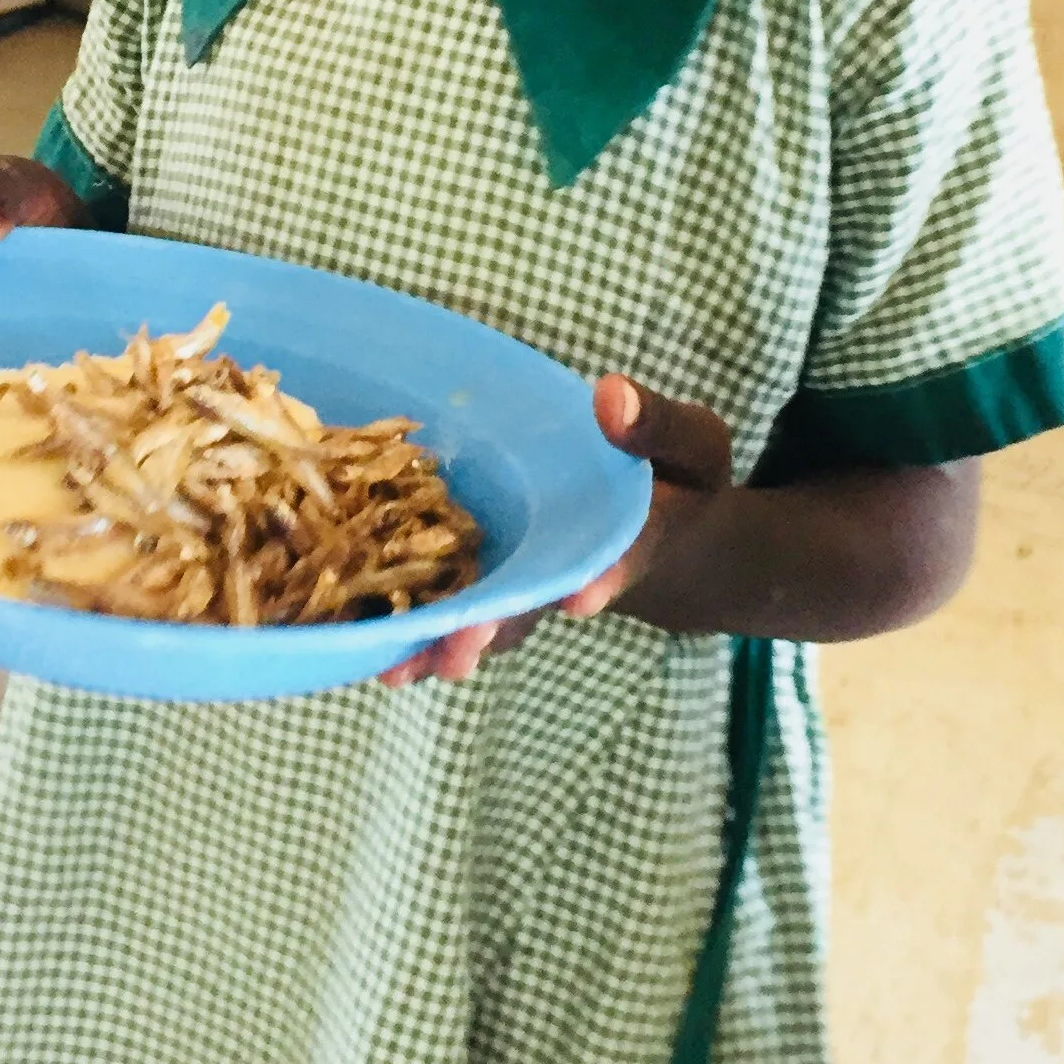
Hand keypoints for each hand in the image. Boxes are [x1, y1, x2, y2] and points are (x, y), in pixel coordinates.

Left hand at [381, 374, 734, 685]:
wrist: (664, 531)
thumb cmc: (677, 481)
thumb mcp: (689, 445)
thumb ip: (656, 426)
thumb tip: (610, 395)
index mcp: (631, 540)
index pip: (617, 559)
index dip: (600, 577)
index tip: (581, 597)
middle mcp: (573, 574)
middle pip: (533, 605)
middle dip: (496, 627)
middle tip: (463, 651)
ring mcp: (529, 583)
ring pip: (487, 619)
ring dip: (446, 644)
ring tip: (401, 668)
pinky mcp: (496, 580)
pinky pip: (455, 608)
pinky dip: (418, 631)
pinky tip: (373, 653)